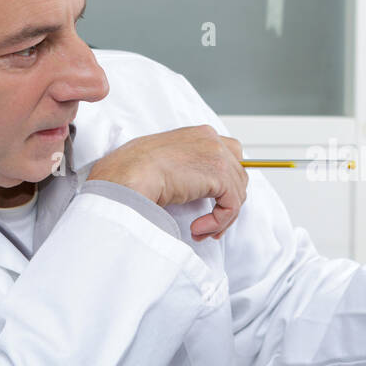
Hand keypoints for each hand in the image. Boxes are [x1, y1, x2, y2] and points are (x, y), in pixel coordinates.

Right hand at [87, 125, 248, 239]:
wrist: (127, 175)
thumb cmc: (132, 171)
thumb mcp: (163, 162)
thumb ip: (186, 167)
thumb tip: (194, 186)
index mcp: (199, 135)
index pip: (229, 156)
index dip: (225, 183)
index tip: (213, 203)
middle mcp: (211, 140)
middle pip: (238, 176)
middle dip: (226, 203)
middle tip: (209, 224)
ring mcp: (217, 155)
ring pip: (237, 194)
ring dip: (220, 218)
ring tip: (199, 230)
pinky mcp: (219, 174)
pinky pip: (232, 205)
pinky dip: (218, 222)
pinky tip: (198, 229)